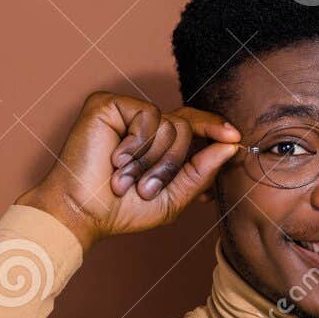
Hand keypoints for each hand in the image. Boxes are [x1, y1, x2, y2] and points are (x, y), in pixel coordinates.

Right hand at [15, 92, 240, 249]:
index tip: (235, 137)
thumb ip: (203, 171)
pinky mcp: (109, 104)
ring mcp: (127, 112)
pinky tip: (115, 159)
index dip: (214, 128)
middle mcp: (144, 124)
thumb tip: (232, 145)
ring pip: (169, 124)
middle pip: (186, 127)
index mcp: (159, 143)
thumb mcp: (174, 197)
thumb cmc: (123, 210)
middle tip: (147, 189)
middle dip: (173, 163)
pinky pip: (147, 116)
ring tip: (125, 179)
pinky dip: (136, 145)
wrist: (83, 213)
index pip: (193, 126)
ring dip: (151, 161)